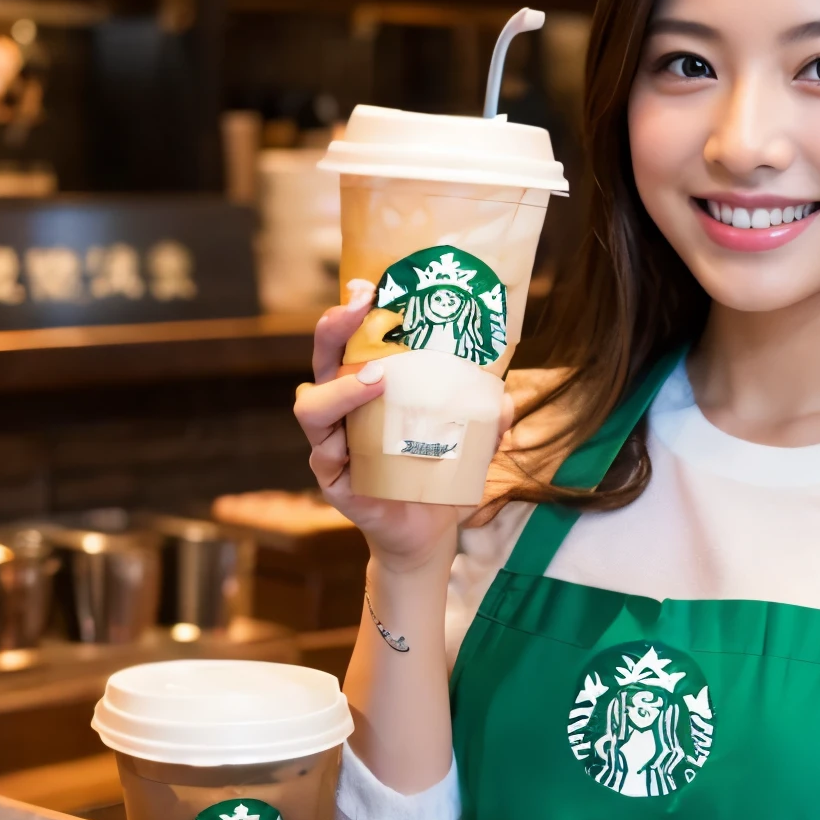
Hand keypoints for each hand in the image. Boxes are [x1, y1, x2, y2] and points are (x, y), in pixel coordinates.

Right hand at [293, 279, 513, 570]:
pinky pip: (324, 458)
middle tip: (358, 306)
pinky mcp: (333, 483)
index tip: (367, 286)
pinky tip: (362, 442)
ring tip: (376, 377)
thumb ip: (487, 418)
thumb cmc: (437, 476)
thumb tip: (508, 397)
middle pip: (321, 361)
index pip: (350, 342)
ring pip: (312, 408)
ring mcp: (331, 446)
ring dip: (340, 389)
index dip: (352, 313)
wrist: (428, 533)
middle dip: (334, 329)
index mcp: (367, 392)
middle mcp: (341, 413)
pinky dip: (343, 448)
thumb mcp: (469, 442)